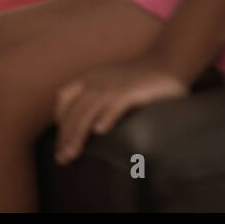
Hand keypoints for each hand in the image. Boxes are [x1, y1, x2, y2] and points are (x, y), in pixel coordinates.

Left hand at [53, 60, 188, 164]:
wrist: (164, 65)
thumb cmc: (133, 82)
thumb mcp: (107, 86)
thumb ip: (93, 101)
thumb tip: (81, 128)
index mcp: (89, 78)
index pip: (63, 97)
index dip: (60, 120)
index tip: (60, 142)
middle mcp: (98, 80)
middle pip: (74, 109)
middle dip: (65, 135)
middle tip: (62, 158)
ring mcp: (115, 85)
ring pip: (89, 109)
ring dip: (78, 133)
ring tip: (73, 153)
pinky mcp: (134, 90)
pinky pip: (116, 103)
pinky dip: (107, 116)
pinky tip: (100, 130)